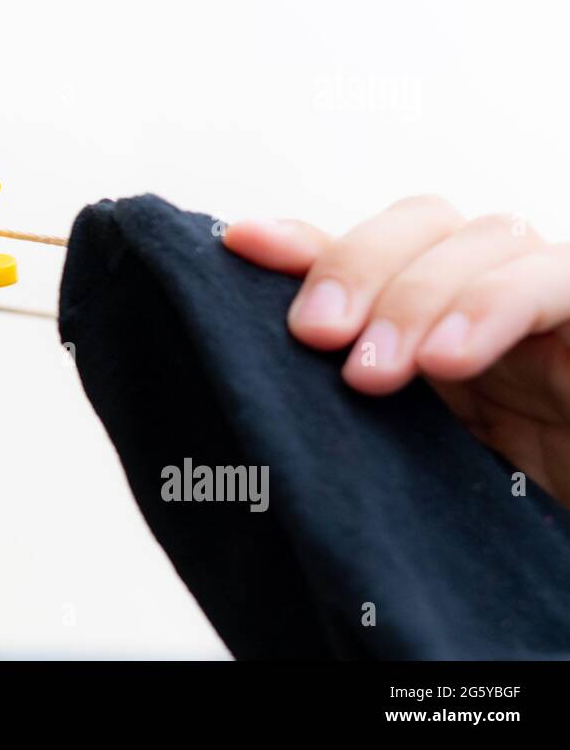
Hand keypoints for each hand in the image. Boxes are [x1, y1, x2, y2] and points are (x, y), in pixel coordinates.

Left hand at [224, 195, 569, 507]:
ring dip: (418, 296)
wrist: (557, 555)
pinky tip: (449, 358)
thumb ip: (339, 391)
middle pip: (422, 223)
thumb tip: (240, 369)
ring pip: (489, 237)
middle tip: (315, 335)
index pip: (367, 245)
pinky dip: (495, 307)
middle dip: (357, 266)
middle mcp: (491, 292)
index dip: (305, 239)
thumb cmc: (486, 510)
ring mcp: (551, 303)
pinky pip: (561, 283)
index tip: (239, 244)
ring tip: (372, 374)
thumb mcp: (397, 447)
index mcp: (434, 314)